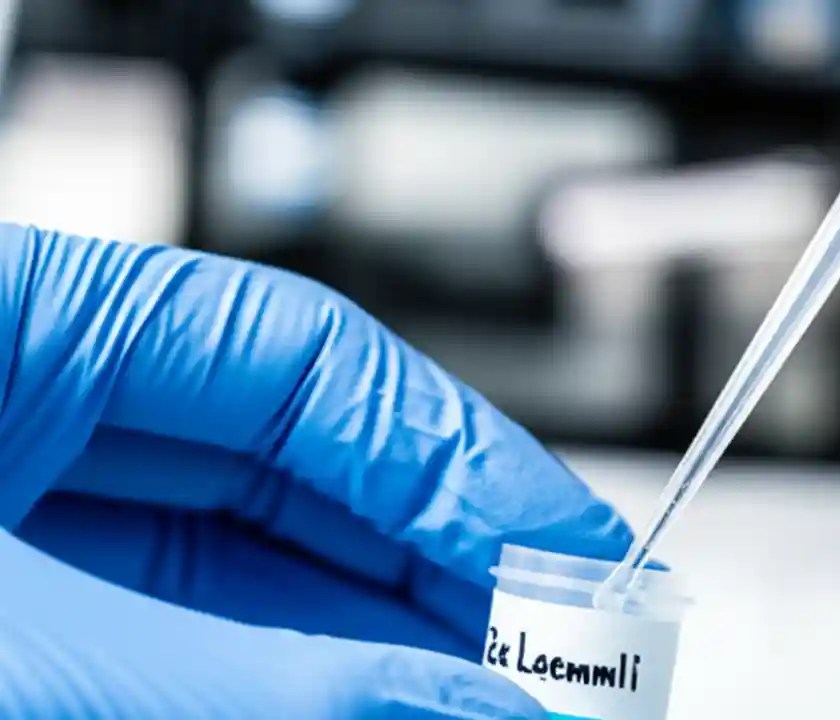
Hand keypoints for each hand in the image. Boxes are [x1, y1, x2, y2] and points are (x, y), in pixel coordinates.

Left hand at [0, 223, 634, 717]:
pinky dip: (325, 668)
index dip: (466, 454)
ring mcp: (51, 509)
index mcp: (33, 320)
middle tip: (575, 652)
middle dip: (459, 560)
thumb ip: (271, 673)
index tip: (579, 554)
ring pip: (282, 558)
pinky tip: (421, 699)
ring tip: (519, 691)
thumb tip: (477, 700)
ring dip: (409, 633)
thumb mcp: (51, 652)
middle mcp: (52, 403)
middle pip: (319, 465)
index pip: (315, 358)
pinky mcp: (60, 602)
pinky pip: (220, 626)